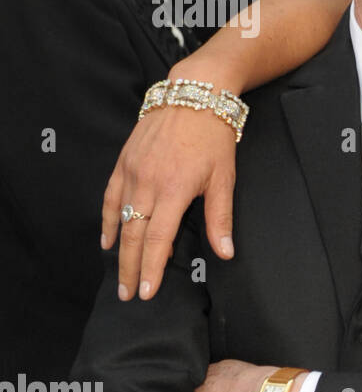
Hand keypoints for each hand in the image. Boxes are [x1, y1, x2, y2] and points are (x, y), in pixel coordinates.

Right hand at [102, 71, 238, 301]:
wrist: (195, 96)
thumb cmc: (214, 137)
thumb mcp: (224, 178)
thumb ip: (220, 218)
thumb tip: (224, 252)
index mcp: (174, 190)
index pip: (158, 239)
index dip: (151, 268)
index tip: (148, 291)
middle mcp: (148, 183)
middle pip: (135, 236)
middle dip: (131, 268)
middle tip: (129, 295)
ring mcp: (132, 172)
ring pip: (120, 219)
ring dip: (119, 251)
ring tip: (120, 277)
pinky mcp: (124, 162)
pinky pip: (111, 197)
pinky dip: (107, 221)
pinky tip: (108, 240)